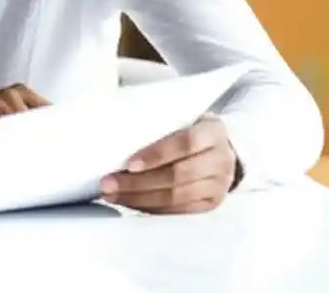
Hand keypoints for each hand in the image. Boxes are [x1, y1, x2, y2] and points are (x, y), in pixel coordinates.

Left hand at [101, 117, 237, 213]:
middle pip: (176, 176)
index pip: (185, 144)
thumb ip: (159, 125)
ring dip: (139, 198)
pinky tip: (128, 203)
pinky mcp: (211, 203)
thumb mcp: (182, 118)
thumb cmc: (189, 129)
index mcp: (212, 132)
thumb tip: (116, 135)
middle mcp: (221, 160)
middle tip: (107, 184)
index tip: (129, 164)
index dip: (156, 154)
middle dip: (137, 183)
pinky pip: (177, 210)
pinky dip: (150, 208)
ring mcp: (219, 185)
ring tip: (111, 195)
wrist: (221, 149)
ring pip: (175, 197)